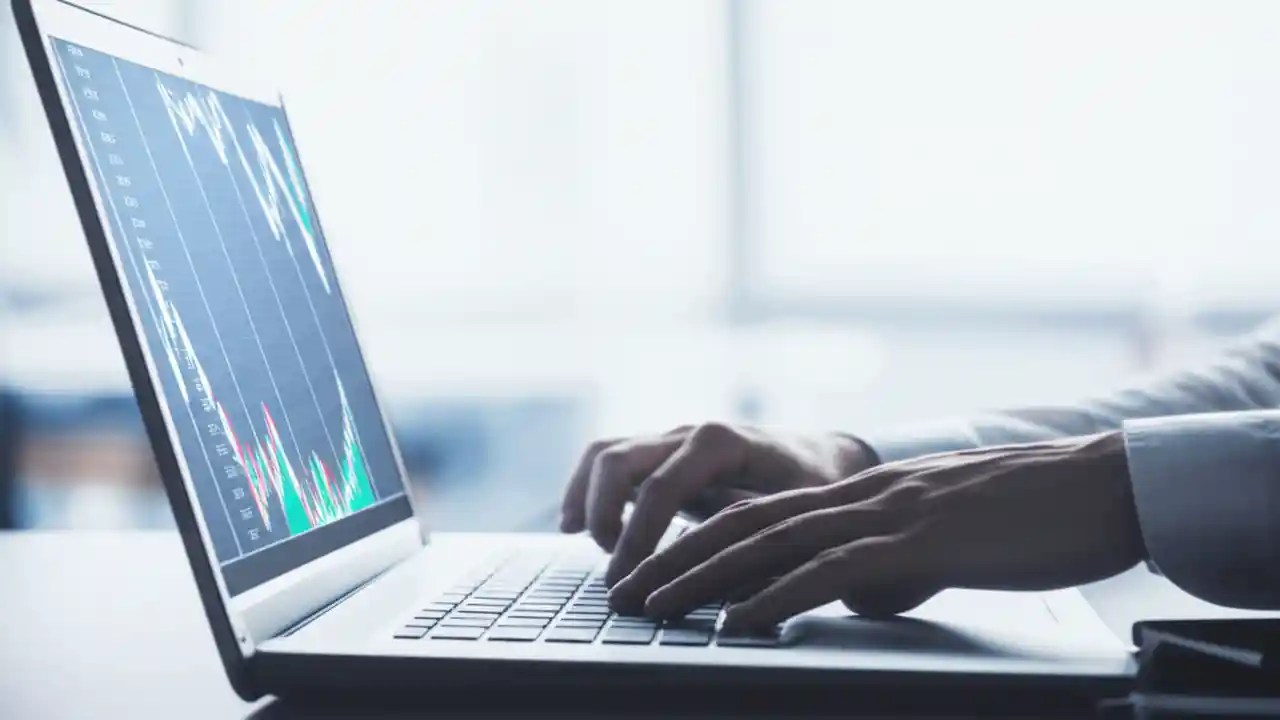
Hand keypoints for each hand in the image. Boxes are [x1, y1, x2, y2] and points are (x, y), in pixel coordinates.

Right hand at [559, 423, 874, 583]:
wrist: (823, 460)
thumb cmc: (815, 489)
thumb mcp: (799, 510)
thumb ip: (753, 525)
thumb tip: (713, 560)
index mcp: (721, 442)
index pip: (660, 486)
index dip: (637, 535)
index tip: (627, 577)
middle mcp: (688, 433)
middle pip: (617, 459)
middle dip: (602, 515)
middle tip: (614, 570)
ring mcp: (671, 439)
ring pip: (605, 453)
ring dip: (585, 496)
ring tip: (578, 540)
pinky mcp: (661, 455)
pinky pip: (610, 462)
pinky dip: (586, 490)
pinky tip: (573, 525)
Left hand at [608, 431, 1145, 628]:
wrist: (1097, 486)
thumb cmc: (1026, 519)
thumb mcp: (940, 544)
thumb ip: (889, 565)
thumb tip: (857, 597)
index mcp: (861, 495)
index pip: (762, 514)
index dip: (700, 542)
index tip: (654, 573)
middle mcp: (859, 496)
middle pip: (744, 522)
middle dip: (677, 557)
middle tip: (624, 591)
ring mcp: (886, 513)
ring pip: (772, 541)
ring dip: (706, 577)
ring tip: (656, 606)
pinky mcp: (919, 539)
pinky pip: (830, 570)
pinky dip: (777, 595)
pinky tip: (738, 621)